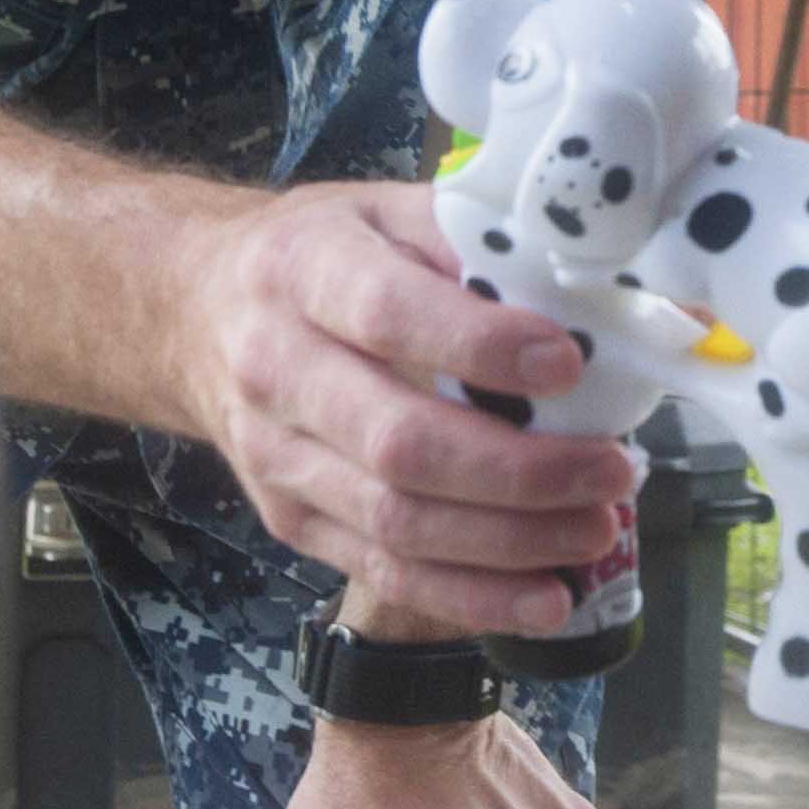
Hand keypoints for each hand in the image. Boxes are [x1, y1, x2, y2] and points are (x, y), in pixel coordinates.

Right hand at [165, 180, 640, 638]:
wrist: (197, 313)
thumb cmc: (320, 256)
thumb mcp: (385, 210)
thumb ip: (474, 236)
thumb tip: (589, 287)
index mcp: (304, 270)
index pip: (389, 313)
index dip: (480, 345)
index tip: (569, 364)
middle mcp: (276, 368)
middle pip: (399, 443)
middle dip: (519, 472)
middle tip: (611, 471)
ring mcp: (276, 456)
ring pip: (395, 522)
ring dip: (508, 542)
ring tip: (596, 531)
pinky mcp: (287, 519)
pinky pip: (381, 572)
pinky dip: (469, 596)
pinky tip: (542, 597)